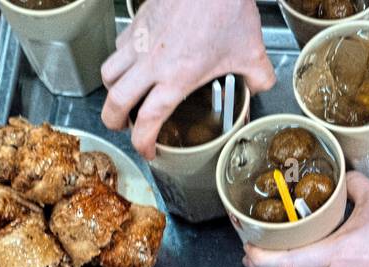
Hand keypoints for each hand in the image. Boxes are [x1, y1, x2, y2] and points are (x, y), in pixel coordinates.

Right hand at [101, 0, 274, 158]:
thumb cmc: (227, 8)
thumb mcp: (252, 51)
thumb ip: (258, 77)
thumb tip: (260, 87)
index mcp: (176, 78)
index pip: (148, 121)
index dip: (143, 142)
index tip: (148, 150)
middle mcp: (151, 63)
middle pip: (115, 102)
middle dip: (114, 122)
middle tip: (123, 127)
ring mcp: (140, 41)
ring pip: (108, 74)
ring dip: (112, 90)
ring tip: (123, 97)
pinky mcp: (136, 21)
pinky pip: (118, 47)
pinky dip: (121, 60)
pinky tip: (135, 62)